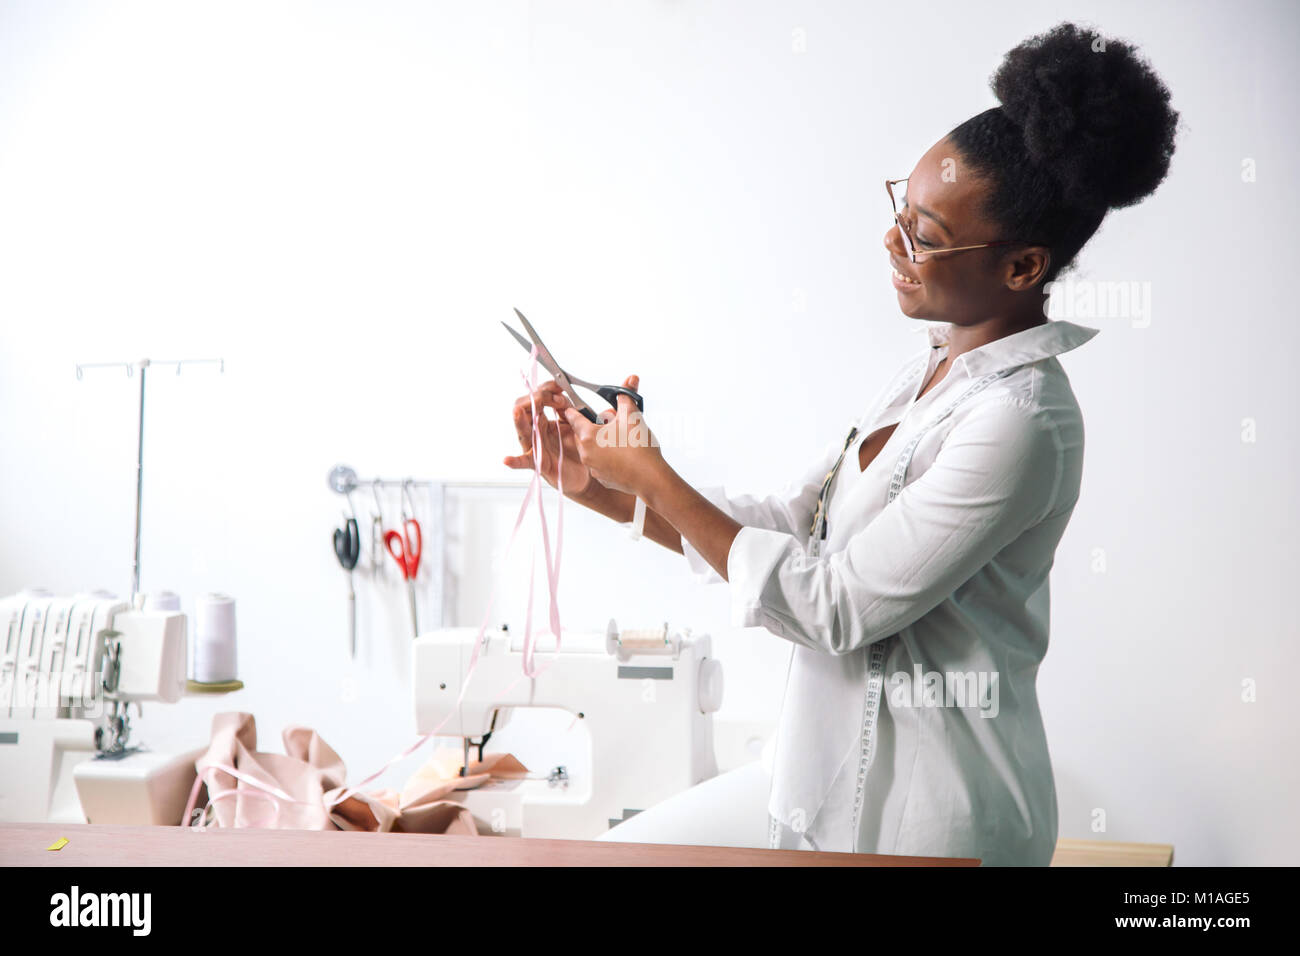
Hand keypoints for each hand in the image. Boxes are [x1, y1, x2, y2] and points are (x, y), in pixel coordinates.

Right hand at [503, 379, 592, 496]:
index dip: (547, 389)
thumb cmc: (575, 452)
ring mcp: (535, 447)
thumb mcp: (573, 426)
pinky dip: (514, 461)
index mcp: (543, 421)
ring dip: (520, 420)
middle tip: (555, 399)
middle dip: (537, 398)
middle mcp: (535, 432)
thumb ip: (567, 411)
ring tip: (518, 413)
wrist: (584, 475)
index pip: (536, 398)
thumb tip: (562, 395)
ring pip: (522, 430)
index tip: (561, 388)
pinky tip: (507, 460)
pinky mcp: (538, 464)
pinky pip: (524, 462)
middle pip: (524, 409)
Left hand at [561, 374, 665, 497]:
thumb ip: (626, 396)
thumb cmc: (639, 449)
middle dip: (595, 427)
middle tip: (613, 424)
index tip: (573, 407)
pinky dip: (608, 458)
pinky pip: (600, 463)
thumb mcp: (632, 415)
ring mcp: (593, 468)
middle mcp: (586, 453)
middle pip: (584, 434)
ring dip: (601, 443)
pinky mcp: (603, 479)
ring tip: (621, 440)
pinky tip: (623, 456)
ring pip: (592, 449)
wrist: (650, 478)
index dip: (575, 410)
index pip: (574, 418)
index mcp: (588, 436)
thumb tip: (630, 381)